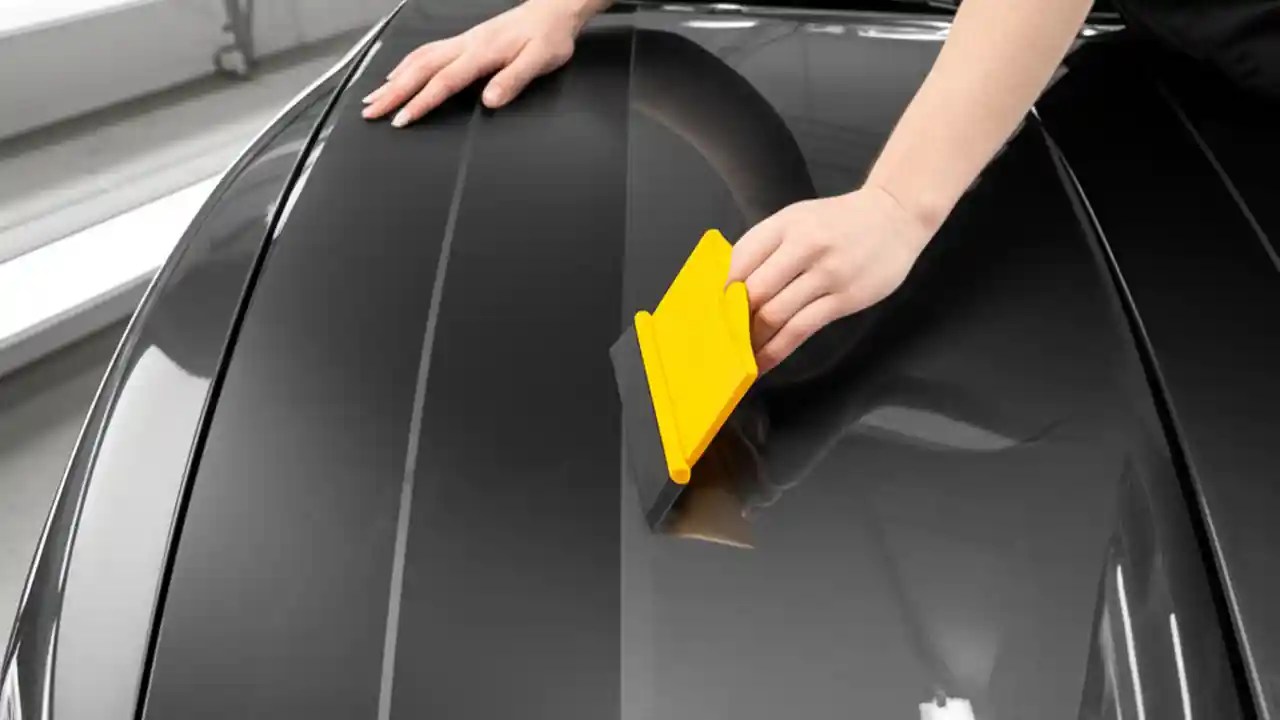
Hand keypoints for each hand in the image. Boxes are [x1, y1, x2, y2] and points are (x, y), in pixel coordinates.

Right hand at [362, 0, 599, 126]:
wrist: (553, 12)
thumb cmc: (548, 38)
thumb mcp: (540, 60)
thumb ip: (513, 80)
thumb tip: (490, 100)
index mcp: (481, 53)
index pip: (444, 81)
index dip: (420, 102)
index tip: (401, 118)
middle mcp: (466, 45)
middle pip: (420, 70)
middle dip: (393, 92)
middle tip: (371, 111)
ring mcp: (462, 41)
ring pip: (419, 59)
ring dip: (394, 79)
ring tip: (373, 97)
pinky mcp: (464, 40)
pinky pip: (427, 51)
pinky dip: (406, 64)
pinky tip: (397, 73)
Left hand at [727, 186, 933, 372]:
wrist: (895, 217)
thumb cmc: (840, 222)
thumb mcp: (798, 219)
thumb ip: (765, 247)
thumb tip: (729, 285)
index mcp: (784, 224)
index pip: (738, 260)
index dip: (717, 291)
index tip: (705, 312)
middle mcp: (804, 246)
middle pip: (753, 291)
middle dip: (732, 320)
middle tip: (718, 339)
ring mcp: (826, 273)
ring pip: (775, 314)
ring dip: (751, 341)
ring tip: (737, 357)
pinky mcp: (844, 298)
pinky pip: (801, 329)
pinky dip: (777, 350)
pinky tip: (764, 362)